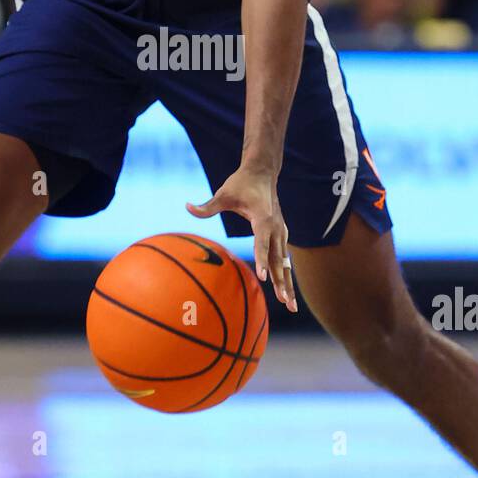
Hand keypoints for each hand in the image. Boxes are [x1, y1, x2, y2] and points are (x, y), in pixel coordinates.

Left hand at [186, 165, 296, 311]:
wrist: (263, 172)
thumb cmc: (241, 183)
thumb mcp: (223, 194)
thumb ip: (207, 206)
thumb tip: (186, 207)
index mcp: (263, 219)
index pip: (262, 243)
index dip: (262, 261)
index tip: (263, 278)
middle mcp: (276, 227)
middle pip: (279, 259)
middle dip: (282, 281)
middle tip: (286, 302)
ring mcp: (281, 232)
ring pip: (285, 262)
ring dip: (288, 283)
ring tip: (291, 306)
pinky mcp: (281, 234)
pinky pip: (284, 259)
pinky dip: (286, 275)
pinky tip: (287, 292)